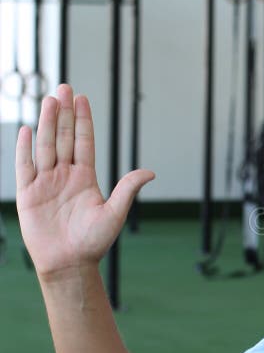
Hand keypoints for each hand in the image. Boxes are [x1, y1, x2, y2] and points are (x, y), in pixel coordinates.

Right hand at [15, 84, 153, 279]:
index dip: (82, 120)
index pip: (84, 142)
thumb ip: (128, 190)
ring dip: (46, 123)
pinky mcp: (28, 195)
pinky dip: (25, 149)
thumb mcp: (115, 213)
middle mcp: (65, 176)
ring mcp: (46, 183)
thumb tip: (150, 171)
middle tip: (64, 88)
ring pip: (45, 146)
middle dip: (63, 113)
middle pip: (63, 138)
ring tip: (49, 100)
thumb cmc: (94, 242)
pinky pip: (25, 167)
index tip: (83, 98)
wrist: (70, 264)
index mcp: (86, 178)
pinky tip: (26, 129)